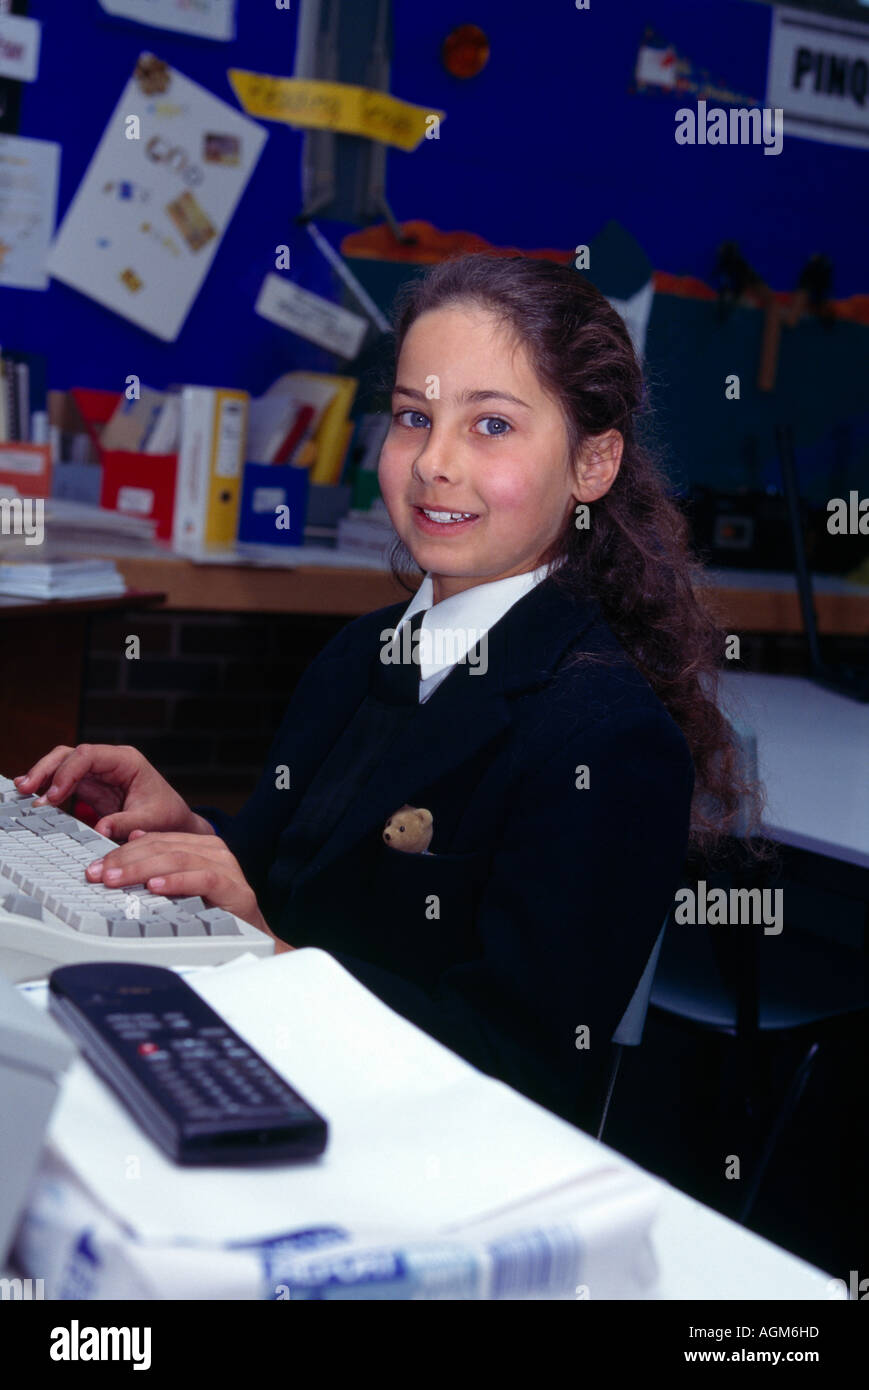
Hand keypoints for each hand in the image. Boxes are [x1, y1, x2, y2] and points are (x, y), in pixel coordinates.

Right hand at [14, 743, 212, 840]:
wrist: (174, 822)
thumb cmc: (167, 815)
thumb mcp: (152, 821)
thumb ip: (127, 823)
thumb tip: (101, 829)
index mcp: (126, 761)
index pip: (88, 755)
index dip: (67, 772)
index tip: (53, 794)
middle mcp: (110, 762)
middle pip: (70, 755)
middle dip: (47, 769)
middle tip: (27, 787)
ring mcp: (99, 773)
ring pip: (63, 765)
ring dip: (43, 776)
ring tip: (24, 791)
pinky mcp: (91, 787)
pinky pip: (65, 782)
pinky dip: (49, 788)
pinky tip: (34, 797)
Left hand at [86, 830, 293, 954]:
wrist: (254, 941)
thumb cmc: (216, 914)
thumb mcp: (183, 886)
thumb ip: (162, 863)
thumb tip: (134, 839)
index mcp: (200, 846)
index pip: (156, 840)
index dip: (123, 850)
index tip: (96, 868)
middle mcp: (215, 851)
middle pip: (163, 847)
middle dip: (126, 860)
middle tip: (100, 875)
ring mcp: (227, 868)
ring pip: (178, 858)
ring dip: (142, 869)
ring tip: (118, 880)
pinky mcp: (235, 889)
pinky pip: (202, 879)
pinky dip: (177, 881)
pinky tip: (156, 887)